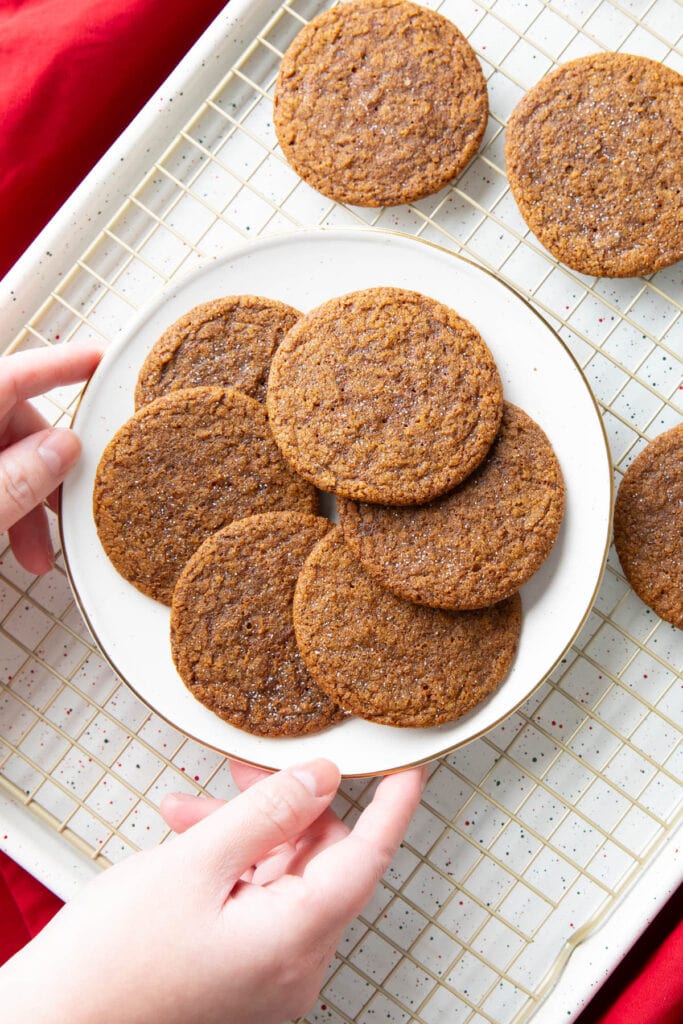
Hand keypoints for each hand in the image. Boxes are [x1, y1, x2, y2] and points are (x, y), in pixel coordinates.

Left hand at [0, 342, 102, 572]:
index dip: (62, 364)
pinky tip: (18, 546)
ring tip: (39, 549)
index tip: (100, 360)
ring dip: (28, 502)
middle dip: (49, 469)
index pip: (17, 375)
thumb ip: (16, 479)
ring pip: (6, 460)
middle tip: (70, 503)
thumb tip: (63, 451)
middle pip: (16, 425)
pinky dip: (8, 508)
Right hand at [0, 759, 426, 1023]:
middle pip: (317, 863)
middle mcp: (292, 967)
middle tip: (248, 769)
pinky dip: (230, 867)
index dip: (392, 809)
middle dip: (286, 807)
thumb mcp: (192, 864)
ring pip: (281, 879)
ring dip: (246, 833)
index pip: (367, 860)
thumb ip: (267, 814)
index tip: (407, 771)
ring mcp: (267, 978)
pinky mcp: (240, 977)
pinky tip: (191, 842)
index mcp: (293, 940)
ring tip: (194, 809)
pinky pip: (256, 905)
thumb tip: (322, 780)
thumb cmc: (110, 964)